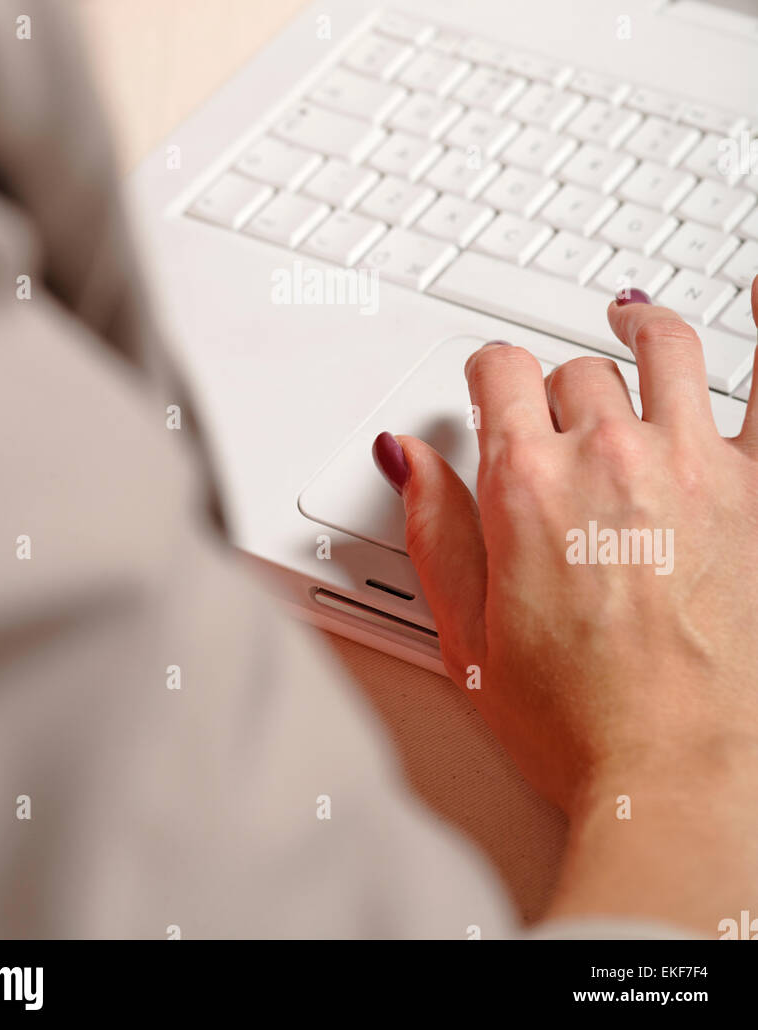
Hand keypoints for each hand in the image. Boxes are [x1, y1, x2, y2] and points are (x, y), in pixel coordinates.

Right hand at [375, 281, 757, 930]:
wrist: (674, 778)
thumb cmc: (581, 724)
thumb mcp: (468, 635)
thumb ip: (434, 528)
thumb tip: (407, 458)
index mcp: (530, 483)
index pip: (501, 373)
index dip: (492, 371)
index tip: (495, 381)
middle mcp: (611, 457)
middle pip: (578, 372)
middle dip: (561, 387)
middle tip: (562, 412)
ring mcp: (694, 466)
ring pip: (666, 350)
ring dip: (644, 330)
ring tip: (636, 324)